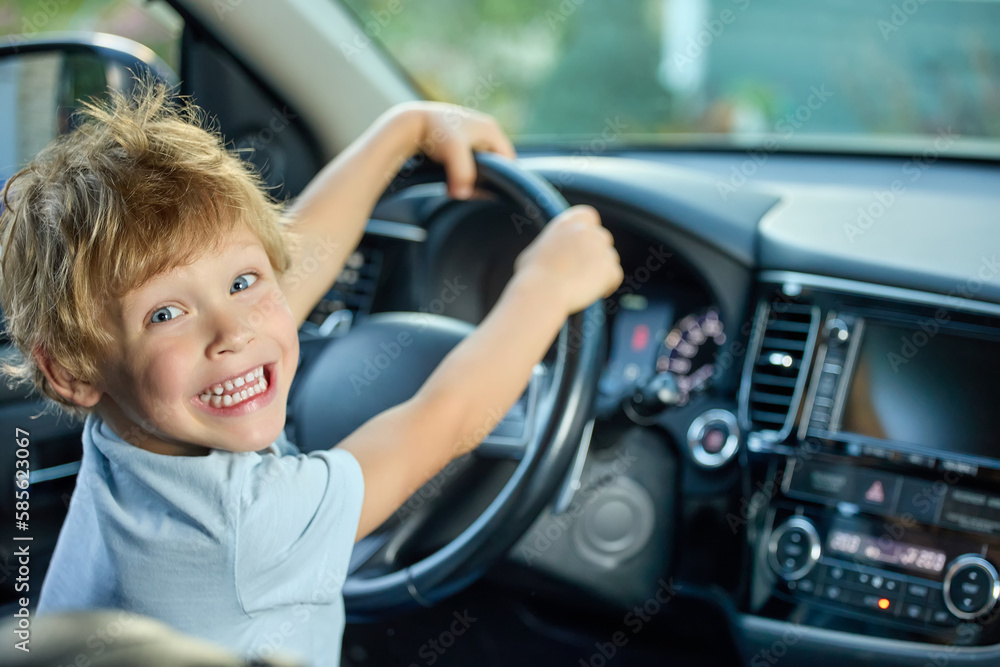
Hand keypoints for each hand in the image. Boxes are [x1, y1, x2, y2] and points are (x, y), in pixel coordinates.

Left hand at [394, 101, 516, 199]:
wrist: (408, 123)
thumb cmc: (433, 133)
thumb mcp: (453, 153)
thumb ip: (462, 174)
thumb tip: (462, 195)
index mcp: (491, 129)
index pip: (508, 161)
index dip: (501, 180)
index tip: (487, 195)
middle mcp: (485, 128)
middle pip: (496, 163)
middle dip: (486, 179)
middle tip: (472, 193)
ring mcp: (472, 133)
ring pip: (482, 163)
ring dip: (474, 176)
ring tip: (461, 186)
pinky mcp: (460, 139)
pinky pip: (470, 160)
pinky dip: (464, 171)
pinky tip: (453, 179)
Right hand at [513, 205, 623, 314]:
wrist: (542, 290)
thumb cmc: (531, 276)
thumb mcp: (534, 251)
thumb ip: (550, 246)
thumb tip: (549, 251)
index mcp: (566, 222)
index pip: (589, 216)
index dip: (590, 230)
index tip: (586, 244)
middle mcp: (585, 230)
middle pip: (603, 238)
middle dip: (597, 253)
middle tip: (586, 271)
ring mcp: (599, 247)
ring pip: (611, 257)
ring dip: (603, 270)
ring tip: (588, 286)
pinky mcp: (608, 266)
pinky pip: (616, 274)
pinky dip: (609, 284)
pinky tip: (599, 292)